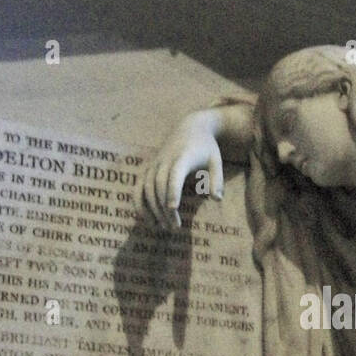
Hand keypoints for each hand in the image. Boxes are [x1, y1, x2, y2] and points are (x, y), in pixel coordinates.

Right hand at [138, 109, 224, 231]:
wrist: (190, 127)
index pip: (174, 174)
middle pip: (159, 186)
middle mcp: (164, 160)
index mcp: (182, 157)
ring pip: (146, 188)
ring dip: (152, 209)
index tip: (173, 208)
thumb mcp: (216, 161)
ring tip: (163, 227)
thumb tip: (217, 199)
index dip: (172, 191)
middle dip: (164, 208)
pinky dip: (139, 203)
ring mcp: (154, 164)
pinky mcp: (147, 168)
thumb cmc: (206, 148)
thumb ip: (216, 180)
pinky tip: (147, 220)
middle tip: (174, 227)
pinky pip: (138, 187)